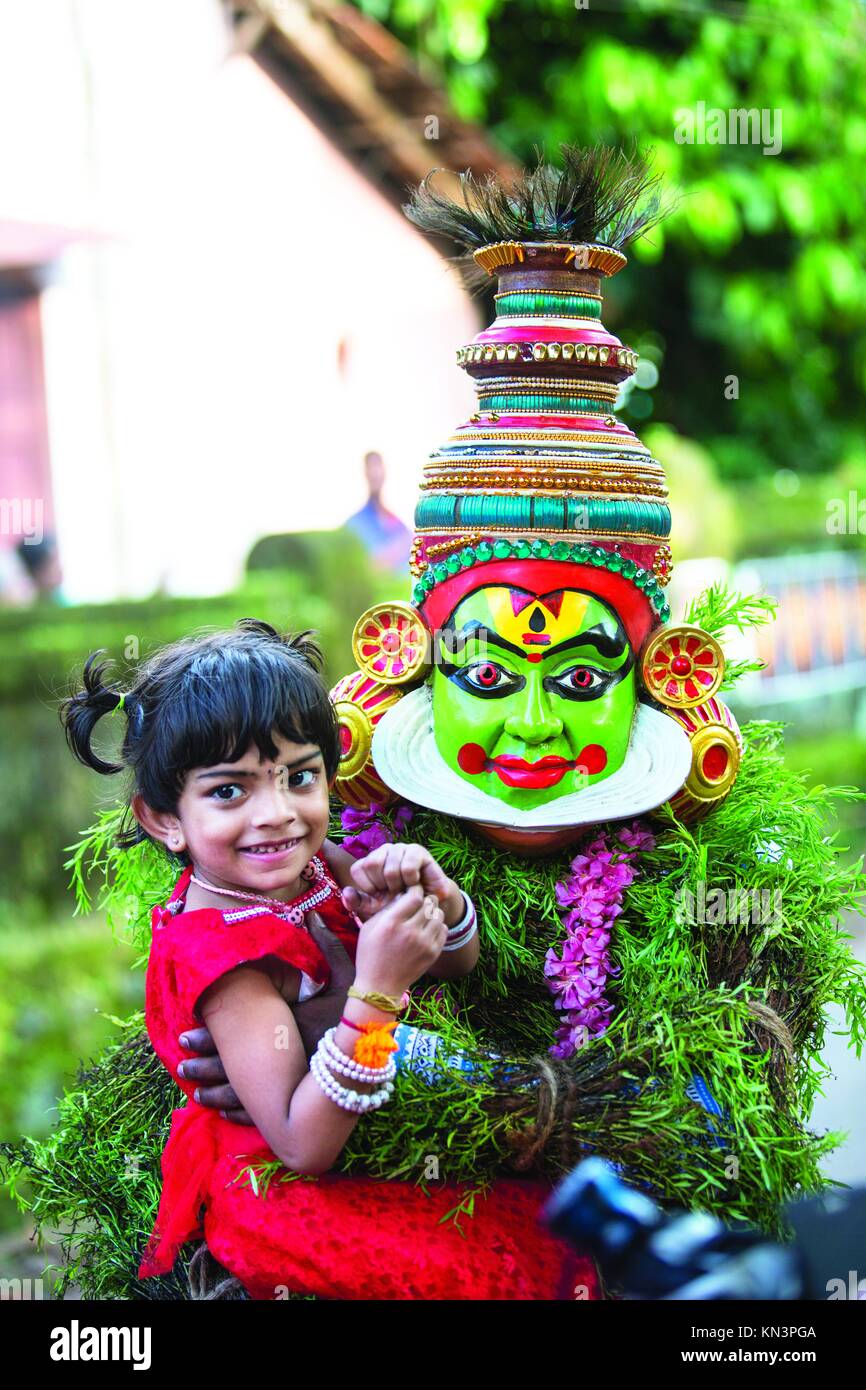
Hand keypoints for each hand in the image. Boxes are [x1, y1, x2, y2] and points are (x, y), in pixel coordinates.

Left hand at [178, 913, 359, 1121]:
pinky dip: (238, 1112)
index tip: (184, 1034)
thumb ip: (325, 946)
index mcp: (281, 1031)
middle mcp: (279, 1062)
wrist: (381, 1051)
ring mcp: (287, 1088)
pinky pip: (261, 1114)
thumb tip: (310, 915)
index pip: (235, 1035)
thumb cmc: (359, 1015)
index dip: (208, 1038)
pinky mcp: (297, 1104)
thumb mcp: (345, 976)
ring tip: (191, 1086)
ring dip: (214, 1090)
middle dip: (204, 1065)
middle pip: (231, 1068)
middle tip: (181, 1062)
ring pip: (240, 1095)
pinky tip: (222, 1111)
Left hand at [343, 843, 461, 923]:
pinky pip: (408, 864)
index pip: (358, 869)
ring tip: (404, 890)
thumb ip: (358, 902)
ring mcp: (400, 848)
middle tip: (393, 893)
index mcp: (370, 862)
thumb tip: (345, 892)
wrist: (426, 906)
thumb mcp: (376, 908)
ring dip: (397, 883)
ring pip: (390, 864)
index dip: (368, 886)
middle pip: (372, 863)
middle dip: (382, 884)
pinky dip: (410, 879)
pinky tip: (414, 884)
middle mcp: (383, 851)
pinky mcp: (417, 851)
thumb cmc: (399, 905)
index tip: (379, 895)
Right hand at [354, 883, 447, 994]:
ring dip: (432, 912)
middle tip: (418, 902)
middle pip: (429, 903)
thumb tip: (403, 893)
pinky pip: (443, 929)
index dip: (415, 889)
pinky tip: (426, 929)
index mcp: (392, 923)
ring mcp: (424, 944)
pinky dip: (437, 926)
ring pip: (439, 915)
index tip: (412, 890)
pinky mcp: (433, 954)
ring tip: (422, 916)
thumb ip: (386, 908)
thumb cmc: (370, 954)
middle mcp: (410, 932)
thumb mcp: (369, 927)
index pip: (414, 895)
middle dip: (424, 899)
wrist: (380, 986)